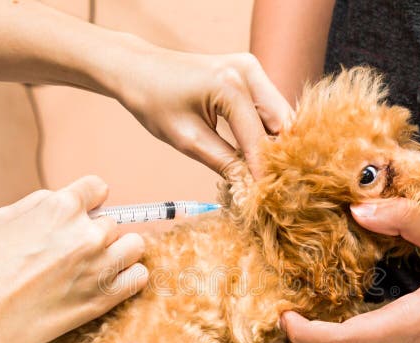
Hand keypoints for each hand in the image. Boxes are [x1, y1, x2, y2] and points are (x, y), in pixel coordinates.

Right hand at [0, 175, 147, 342]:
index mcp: (61, 207)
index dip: (91, 201)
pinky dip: (130, 277)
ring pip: (134, 245)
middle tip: (75, 253)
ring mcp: (99, 265)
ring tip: (98, 265)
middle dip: (97, 234)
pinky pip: (139, 276)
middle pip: (113, 222)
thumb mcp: (6, 217)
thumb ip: (43, 204)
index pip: (98, 187)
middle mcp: (86, 233)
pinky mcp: (105, 296)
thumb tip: (68, 200)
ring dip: (120, 252)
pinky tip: (112, 281)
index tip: (85, 213)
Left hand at [90, 36, 291, 176]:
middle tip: (277, 186)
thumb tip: (250, 187)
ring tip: (270, 173)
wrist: (138, 69)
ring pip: (279, 114)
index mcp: (231, 86)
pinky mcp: (249, 72)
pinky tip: (260, 153)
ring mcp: (251, 68)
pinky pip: (268, 106)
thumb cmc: (155, 101)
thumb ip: (224, 162)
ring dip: (275, 142)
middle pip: (281, 122)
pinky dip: (266, 130)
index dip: (264, 171)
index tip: (271, 198)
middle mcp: (247, 71)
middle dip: (280, 154)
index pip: (258, 138)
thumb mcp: (187, 139)